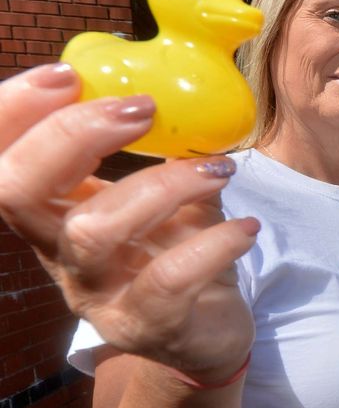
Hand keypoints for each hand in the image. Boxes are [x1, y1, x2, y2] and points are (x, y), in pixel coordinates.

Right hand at [0, 65, 258, 381]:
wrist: (211, 331)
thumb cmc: (180, 252)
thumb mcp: (164, 196)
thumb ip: (159, 150)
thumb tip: (179, 89)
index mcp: (56, 214)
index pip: (1, 162)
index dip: (14, 113)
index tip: (68, 75)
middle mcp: (60, 255)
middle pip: (20, 191)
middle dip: (73, 135)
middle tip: (142, 109)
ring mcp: (98, 296)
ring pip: (94, 231)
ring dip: (161, 185)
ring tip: (220, 169)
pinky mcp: (148, 326)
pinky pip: (167, 279)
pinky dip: (212, 243)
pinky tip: (246, 228)